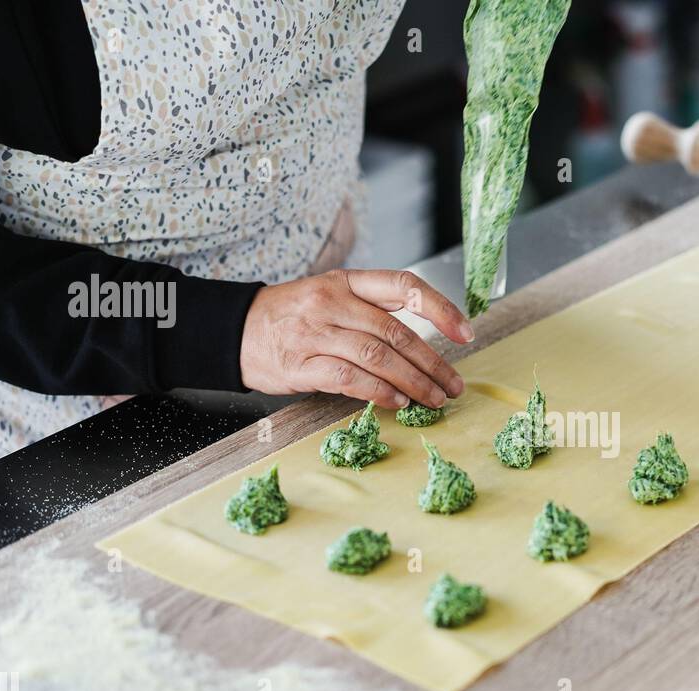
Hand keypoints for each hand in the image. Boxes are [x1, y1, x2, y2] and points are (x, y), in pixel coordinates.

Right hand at [239, 269, 471, 407]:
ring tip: (433, 400)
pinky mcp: (300, 363)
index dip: (439, 308)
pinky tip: (398, 403)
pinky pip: (349, 378)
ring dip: (413, 382)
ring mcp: (315, 332)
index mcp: (347, 281)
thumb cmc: (292, 317)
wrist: (233, 330)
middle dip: (432, 363)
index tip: (465, 333)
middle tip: (453, 386)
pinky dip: (379, 392)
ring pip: (378, 356)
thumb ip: (371, 313)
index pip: (403, 284)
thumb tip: (421, 348)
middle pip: (396, 331)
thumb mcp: (331, 296)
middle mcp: (333, 301)